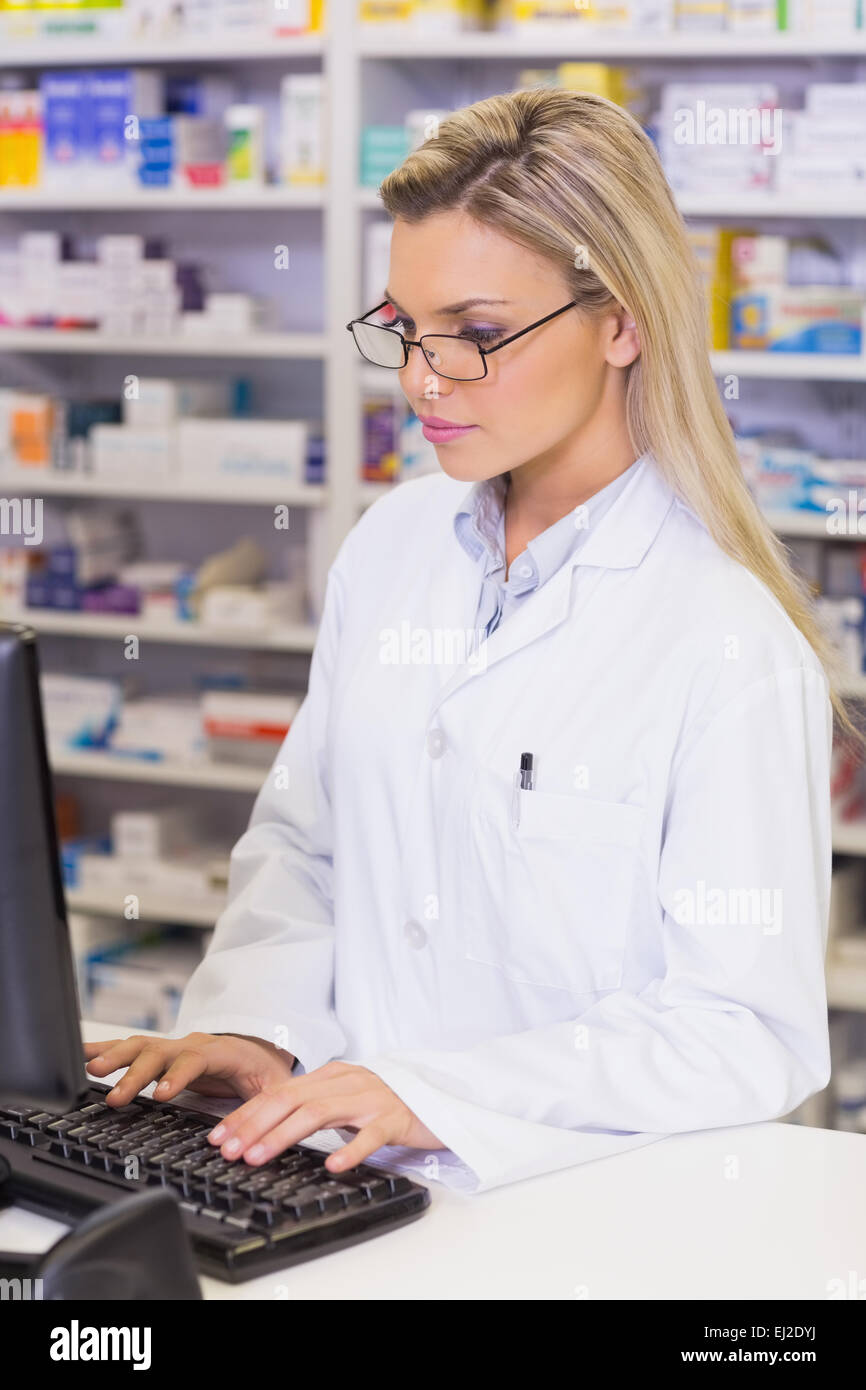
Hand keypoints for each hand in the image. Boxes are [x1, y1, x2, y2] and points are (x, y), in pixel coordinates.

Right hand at [82, 1031, 295, 1104]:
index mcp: (221, 1052)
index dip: (177, 1075)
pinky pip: (130, 1048)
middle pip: (161, 1053)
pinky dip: (105, 1049)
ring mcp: (174, 1046)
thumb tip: (245, 1134)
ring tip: (91, 1069)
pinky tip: (83, 1055)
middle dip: (136, 1073)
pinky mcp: (161, 1053)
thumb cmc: (265, 1071)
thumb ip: (261, 1106)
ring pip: (141, 1046)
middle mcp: (193, 1044)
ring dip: (116, 1057)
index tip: (161, 1094)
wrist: (261, 1050)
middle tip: (117, 1096)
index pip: (196, 1059)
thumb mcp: (273, 1088)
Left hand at [204, 1061, 444, 1172]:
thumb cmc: (388, 1105)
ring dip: (283, 1135)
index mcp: (331, 1076)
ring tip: (258, 1157)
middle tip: (228, 1150)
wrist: (439, 1100)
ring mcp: (371, 1099)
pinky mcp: (395, 1119)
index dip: (247, 1114)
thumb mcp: (346, 1100)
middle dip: (254, 1125)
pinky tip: (332, 1165)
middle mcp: (347, 1082)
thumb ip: (315, 1107)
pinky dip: (349, 1149)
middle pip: (290, 1100)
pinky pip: (370, 1136)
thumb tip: (270, 1130)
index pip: (279, 1092)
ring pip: (318, 1113)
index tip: (220, 1136)